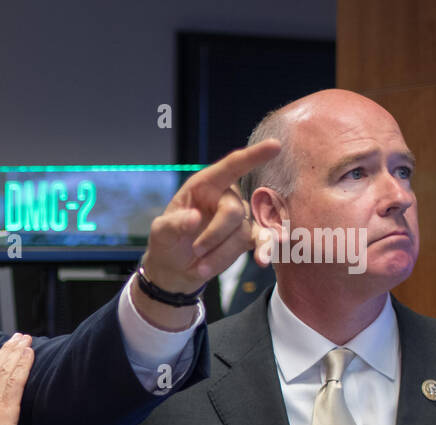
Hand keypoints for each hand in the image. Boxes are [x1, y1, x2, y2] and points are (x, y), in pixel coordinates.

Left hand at [140, 139, 281, 291]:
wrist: (175, 268)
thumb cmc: (167, 242)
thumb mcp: (160, 233)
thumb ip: (173, 224)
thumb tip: (195, 218)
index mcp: (205, 185)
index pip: (232, 166)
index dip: (253, 156)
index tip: (275, 146)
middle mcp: (227, 197)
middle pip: (234, 211)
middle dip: (214, 235)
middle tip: (196, 250)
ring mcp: (240, 217)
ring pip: (242, 234)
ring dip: (221, 254)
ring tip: (201, 267)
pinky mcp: (248, 238)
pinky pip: (261, 241)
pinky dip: (263, 250)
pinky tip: (262, 259)